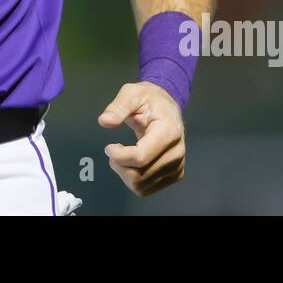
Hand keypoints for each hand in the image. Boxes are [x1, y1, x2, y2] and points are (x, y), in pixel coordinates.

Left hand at [97, 81, 185, 196]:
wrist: (167, 107)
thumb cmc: (149, 99)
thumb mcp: (131, 94)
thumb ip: (118, 107)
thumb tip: (104, 121)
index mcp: (169, 132)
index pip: (141, 157)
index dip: (119, 156)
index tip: (109, 147)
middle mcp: (177, 152)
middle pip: (139, 175)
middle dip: (119, 165)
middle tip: (114, 150)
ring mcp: (177, 166)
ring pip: (141, 186)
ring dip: (124, 173)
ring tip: (122, 155)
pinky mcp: (174, 174)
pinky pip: (147, 188)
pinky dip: (132, 179)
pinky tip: (131, 163)